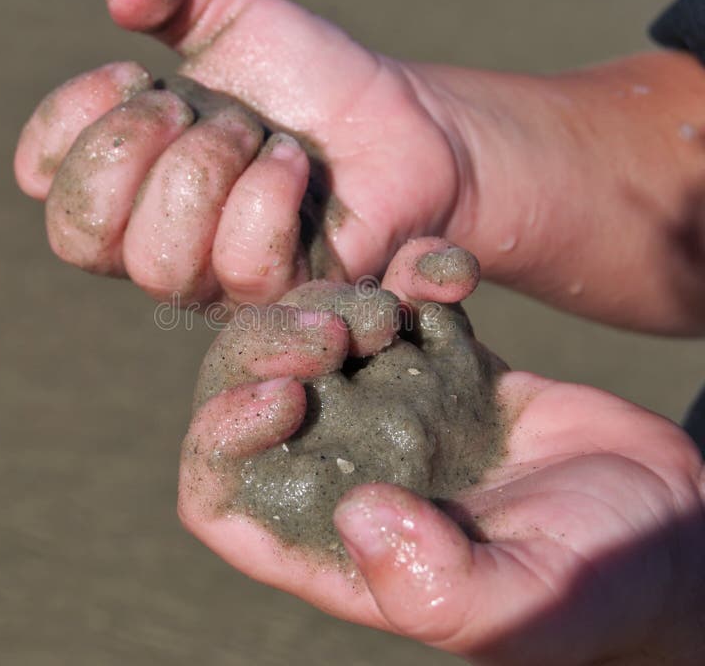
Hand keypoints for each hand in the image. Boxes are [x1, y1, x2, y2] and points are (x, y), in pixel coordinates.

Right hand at [14, 0, 463, 304]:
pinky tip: (294, 164)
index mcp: (129, 176)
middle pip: (81, 237)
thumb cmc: (309, 79)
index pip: (43, 179)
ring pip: (160, 261)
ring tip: (255, 133)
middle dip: (129, 151)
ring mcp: (215, 277)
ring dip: (204, 172)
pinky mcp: (278, 293)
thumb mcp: (235, 19)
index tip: (132, 71)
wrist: (397, 118)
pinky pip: (242, 264)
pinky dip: (266, 197)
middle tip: (188, 105)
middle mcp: (157, 236)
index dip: (68, 122)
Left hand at [178, 237, 704, 665]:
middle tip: (335, 328)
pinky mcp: (437, 364)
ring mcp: (389, 409)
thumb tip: (354, 515)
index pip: (217, 494)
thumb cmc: (604, 577)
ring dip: (330, 304)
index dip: (219, 440)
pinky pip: (393, 302)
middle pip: (247, 394)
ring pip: (306, 338)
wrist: (668, 517)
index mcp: (336, 541)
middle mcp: (346, 469)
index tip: (285, 394)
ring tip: (393, 311)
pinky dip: (408, 276)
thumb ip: (441, 587)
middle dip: (264, 348)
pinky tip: (451, 277)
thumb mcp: (532, 600)